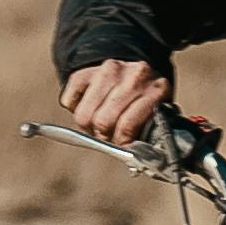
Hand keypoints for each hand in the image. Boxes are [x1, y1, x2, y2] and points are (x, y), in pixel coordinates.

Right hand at [59, 57, 181, 147]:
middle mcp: (133, 75)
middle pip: (102, 122)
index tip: (123, 147)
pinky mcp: (86, 69)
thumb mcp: (156, 114)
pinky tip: (90, 106)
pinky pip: (68, 101)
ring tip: (99, 124)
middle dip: (104, 136)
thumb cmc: (146, 101)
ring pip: (83, 116)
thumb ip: (149, 135)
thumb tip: (135, 158)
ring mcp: (108, 69)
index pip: (127, 125)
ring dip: (88, 127)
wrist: (135, 67)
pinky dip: (74, 109)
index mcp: (157, 89)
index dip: (122, 143)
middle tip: (109, 136)